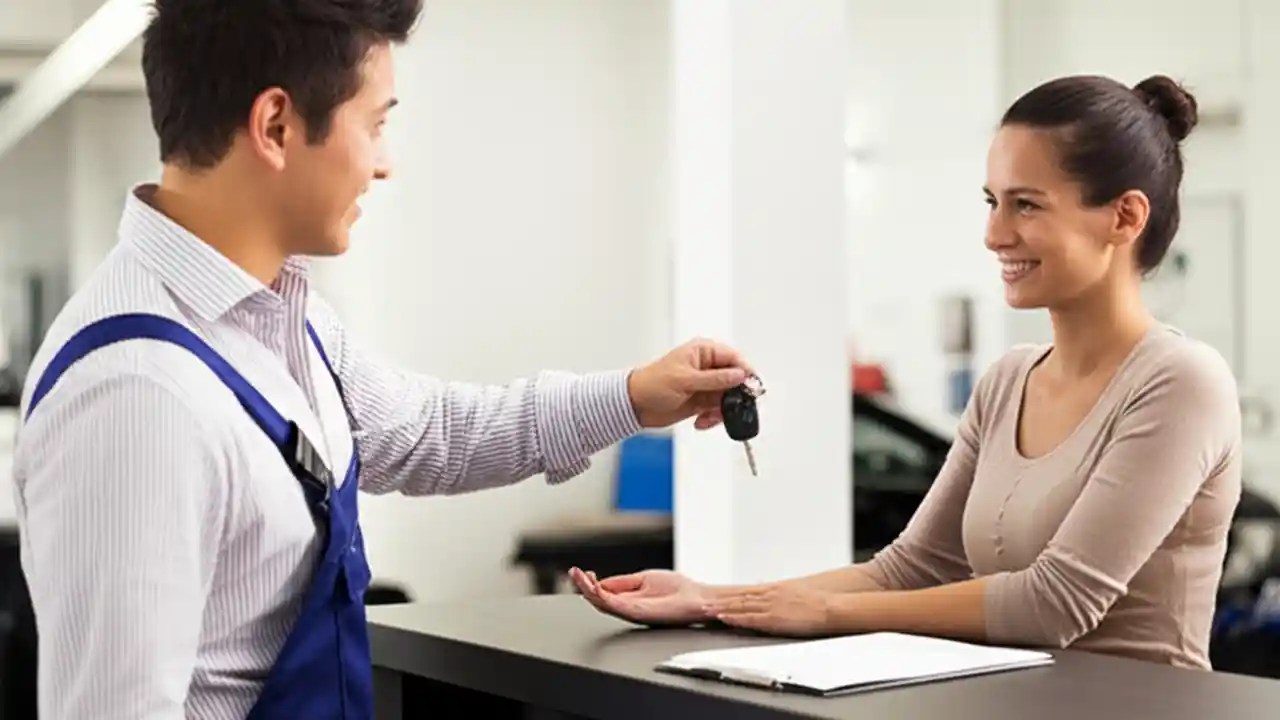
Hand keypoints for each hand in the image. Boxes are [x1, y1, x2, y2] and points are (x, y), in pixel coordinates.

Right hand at [569, 568, 711, 626]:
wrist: (697, 599)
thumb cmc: (679, 591)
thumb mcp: (644, 579)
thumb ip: (623, 582)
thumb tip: (602, 580)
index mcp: (629, 600)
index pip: (603, 594)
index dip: (591, 583)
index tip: (584, 571)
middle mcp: (627, 608)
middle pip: (598, 600)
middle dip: (583, 586)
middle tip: (574, 573)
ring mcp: (631, 611)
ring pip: (601, 603)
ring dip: (587, 589)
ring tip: (578, 576)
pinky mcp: (636, 612)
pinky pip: (612, 604)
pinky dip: (600, 594)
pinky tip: (593, 584)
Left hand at [627, 338, 753, 428]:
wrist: (634, 405)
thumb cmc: (652, 384)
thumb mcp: (685, 380)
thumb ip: (715, 379)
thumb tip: (739, 375)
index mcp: (703, 352)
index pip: (733, 358)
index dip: (745, 372)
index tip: (750, 387)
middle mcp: (707, 367)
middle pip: (735, 380)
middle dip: (734, 396)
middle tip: (731, 408)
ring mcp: (705, 385)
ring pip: (728, 398)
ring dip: (722, 411)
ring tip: (708, 418)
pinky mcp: (702, 402)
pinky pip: (718, 410)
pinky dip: (713, 418)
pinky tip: (701, 422)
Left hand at [704, 584, 835, 636]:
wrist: (831, 607)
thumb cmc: (817, 603)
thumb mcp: (794, 592)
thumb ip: (777, 591)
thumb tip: (763, 585)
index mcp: (774, 589)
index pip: (746, 591)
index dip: (728, 594)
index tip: (714, 595)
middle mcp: (769, 595)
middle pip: (739, 597)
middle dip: (720, 600)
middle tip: (702, 602)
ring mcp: (771, 606)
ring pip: (741, 606)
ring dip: (723, 608)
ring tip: (707, 609)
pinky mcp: (775, 618)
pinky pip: (751, 618)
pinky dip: (736, 618)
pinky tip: (725, 618)